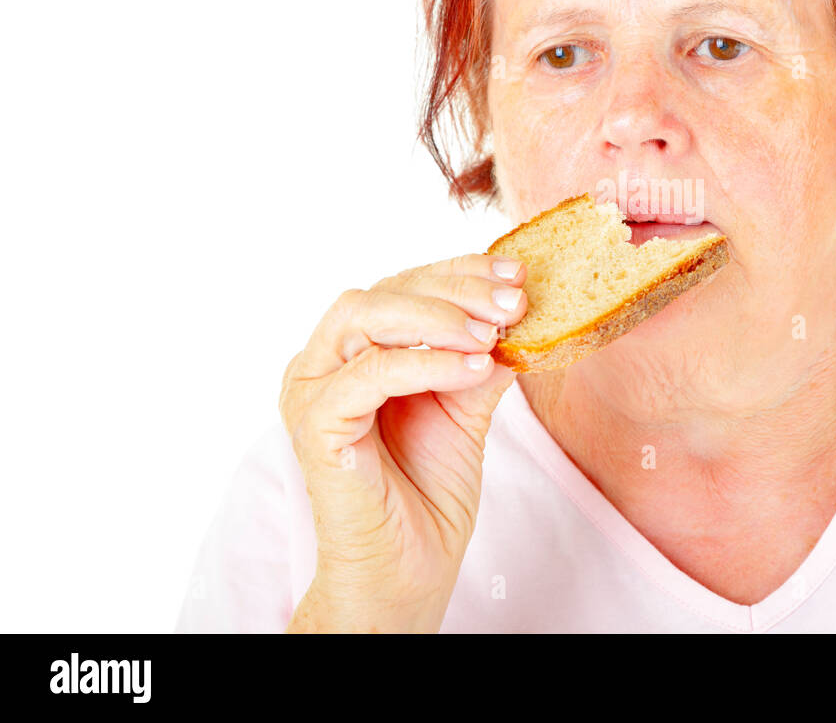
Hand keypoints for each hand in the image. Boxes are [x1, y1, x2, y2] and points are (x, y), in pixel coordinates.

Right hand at [279, 254, 527, 631]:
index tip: (515, 273)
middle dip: (453, 289)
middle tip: (510, 302)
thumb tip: (516, 312)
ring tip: (490, 335)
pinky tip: (473, 368)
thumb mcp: (466, 408)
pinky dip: (424, 363)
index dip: (459, 273)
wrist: (409, 569)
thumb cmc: (428, 491)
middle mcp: (324, 362)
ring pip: (363, 317)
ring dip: (436, 317)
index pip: (403, 287)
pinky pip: (368, 373)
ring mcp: (312, 390)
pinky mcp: (314, 424)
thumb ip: (480, 359)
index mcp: (356, 352)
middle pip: (381, 292)